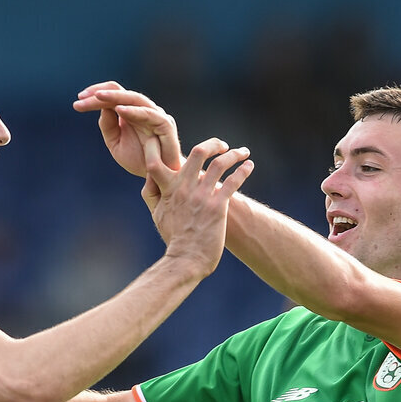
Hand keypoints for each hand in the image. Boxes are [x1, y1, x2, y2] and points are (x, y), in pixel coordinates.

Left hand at [74, 81, 182, 175]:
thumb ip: (108, 127)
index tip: (77, 102)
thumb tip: (101, 108)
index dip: (94, 96)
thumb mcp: (116, 144)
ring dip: (115, 97)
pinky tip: (119, 111)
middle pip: (121, 93)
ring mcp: (156, 115)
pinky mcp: (165, 125)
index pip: (113, 95)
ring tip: (98, 97)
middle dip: (100, 94)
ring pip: (134, 99)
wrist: (159, 179)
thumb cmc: (140, 161)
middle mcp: (143, 110)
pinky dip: (134, 111)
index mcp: (132, 113)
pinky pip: (149, 114)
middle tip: (82, 97)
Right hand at [145, 136, 252, 275]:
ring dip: (234, 155)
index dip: (165, 144)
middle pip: (199, 152)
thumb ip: (153, 193)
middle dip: (214, 144)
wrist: (186, 260)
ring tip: (243, 153)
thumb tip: (151, 175)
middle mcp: (185, 188)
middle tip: (223, 145)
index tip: (180, 141)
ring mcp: (201, 197)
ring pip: (220, 164)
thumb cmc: (173, 239)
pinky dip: (243, 171)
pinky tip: (249, 166)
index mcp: (168, 189)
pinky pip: (233, 182)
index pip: (159, 158)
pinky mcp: (218, 207)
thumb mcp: (156, 214)